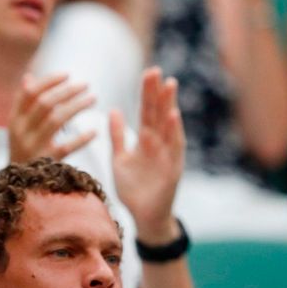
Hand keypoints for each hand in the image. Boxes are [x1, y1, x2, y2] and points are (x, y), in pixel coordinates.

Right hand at [8, 74, 97, 163]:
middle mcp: (21, 132)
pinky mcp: (46, 163)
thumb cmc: (23, 150)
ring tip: (93, 99)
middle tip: (85, 85)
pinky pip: (67, 147)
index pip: (29, 93)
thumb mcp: (18, 128)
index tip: (67, 75)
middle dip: (67, 91)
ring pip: (56, 120)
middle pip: (45, 103)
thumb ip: (24, 104)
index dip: (49, 81)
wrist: (21, 186)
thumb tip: (28, 77)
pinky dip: (82, 139)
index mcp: (14, 120)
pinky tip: (94, 132)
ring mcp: (33, 147)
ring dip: (77, 106)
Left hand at [109, 68, 184, 244]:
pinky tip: (172, 116)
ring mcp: (167, 155)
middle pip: (158, 114)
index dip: (147, 94)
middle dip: (157, 93)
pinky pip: (174, 148)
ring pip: (169, 126)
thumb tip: (113, 110)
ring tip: (169, 84)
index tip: (148, 73)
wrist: (144, 216)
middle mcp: (159, 144)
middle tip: (155, 71)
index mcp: (146, 141)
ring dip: (169, 106)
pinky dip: (173, 132)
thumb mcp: (120, 159)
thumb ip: (118, 136)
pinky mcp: (173, 169)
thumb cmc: (134, 188)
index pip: (146, 112)